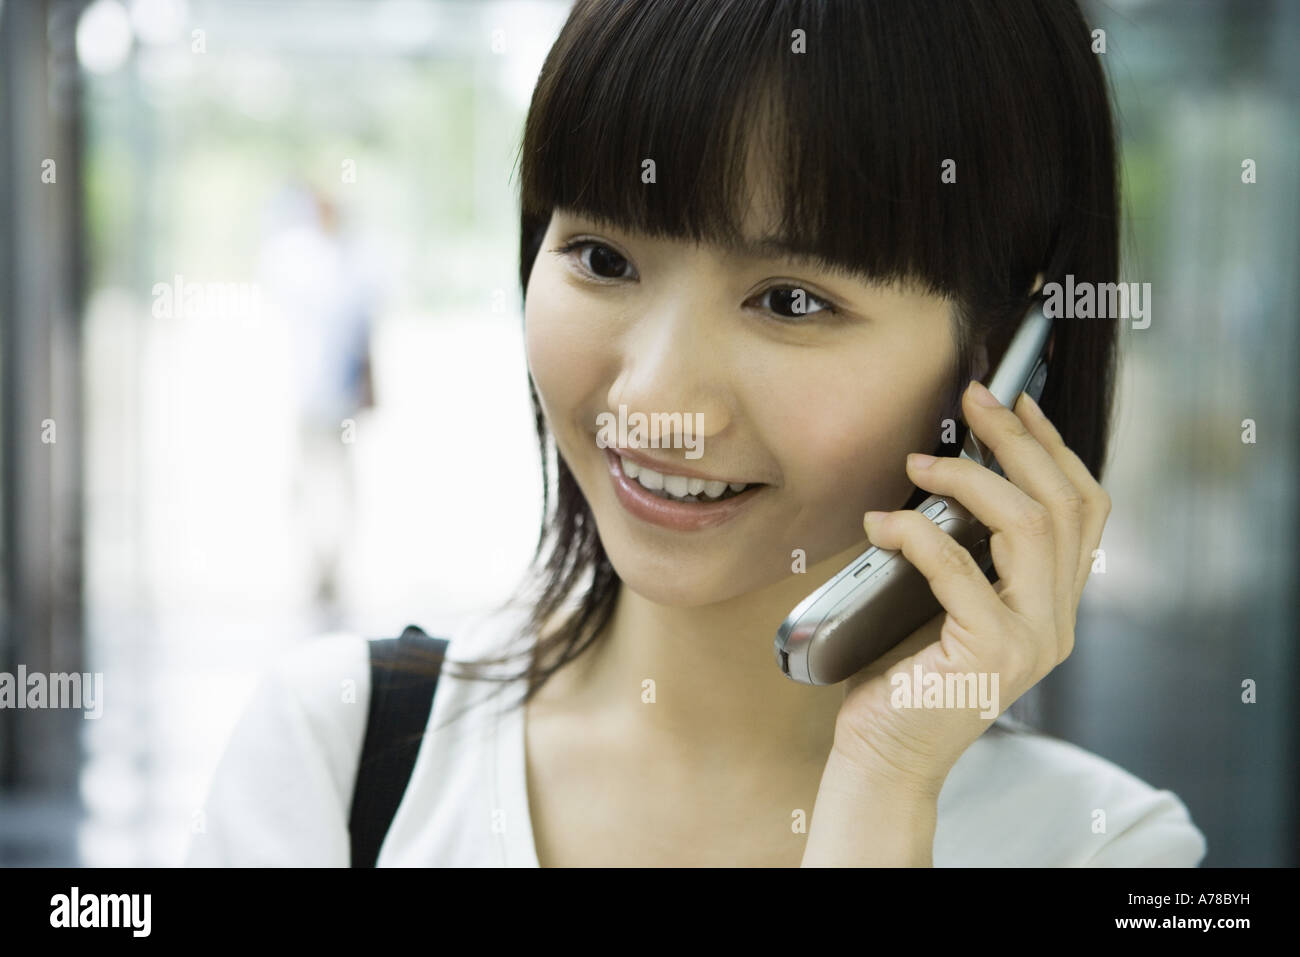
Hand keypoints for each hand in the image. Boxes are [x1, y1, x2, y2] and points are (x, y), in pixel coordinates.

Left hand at [800, 379, 1111, 865]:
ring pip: (1027, 525)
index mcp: (1053, 604)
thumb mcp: (950, 604)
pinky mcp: (990, 654)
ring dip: (970, 478)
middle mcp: (1056, 621)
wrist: (886, 757)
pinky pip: (958, 567)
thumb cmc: (906, 676)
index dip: (1053, 447)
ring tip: (919, 461)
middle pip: (1062, 504)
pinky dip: (916, 532)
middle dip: (1016, 440)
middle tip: (972, 401)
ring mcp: (1031, 640)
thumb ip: (969, 554)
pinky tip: (882, 523)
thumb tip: (944, 474)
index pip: (1082, 509)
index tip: (1016, 402)